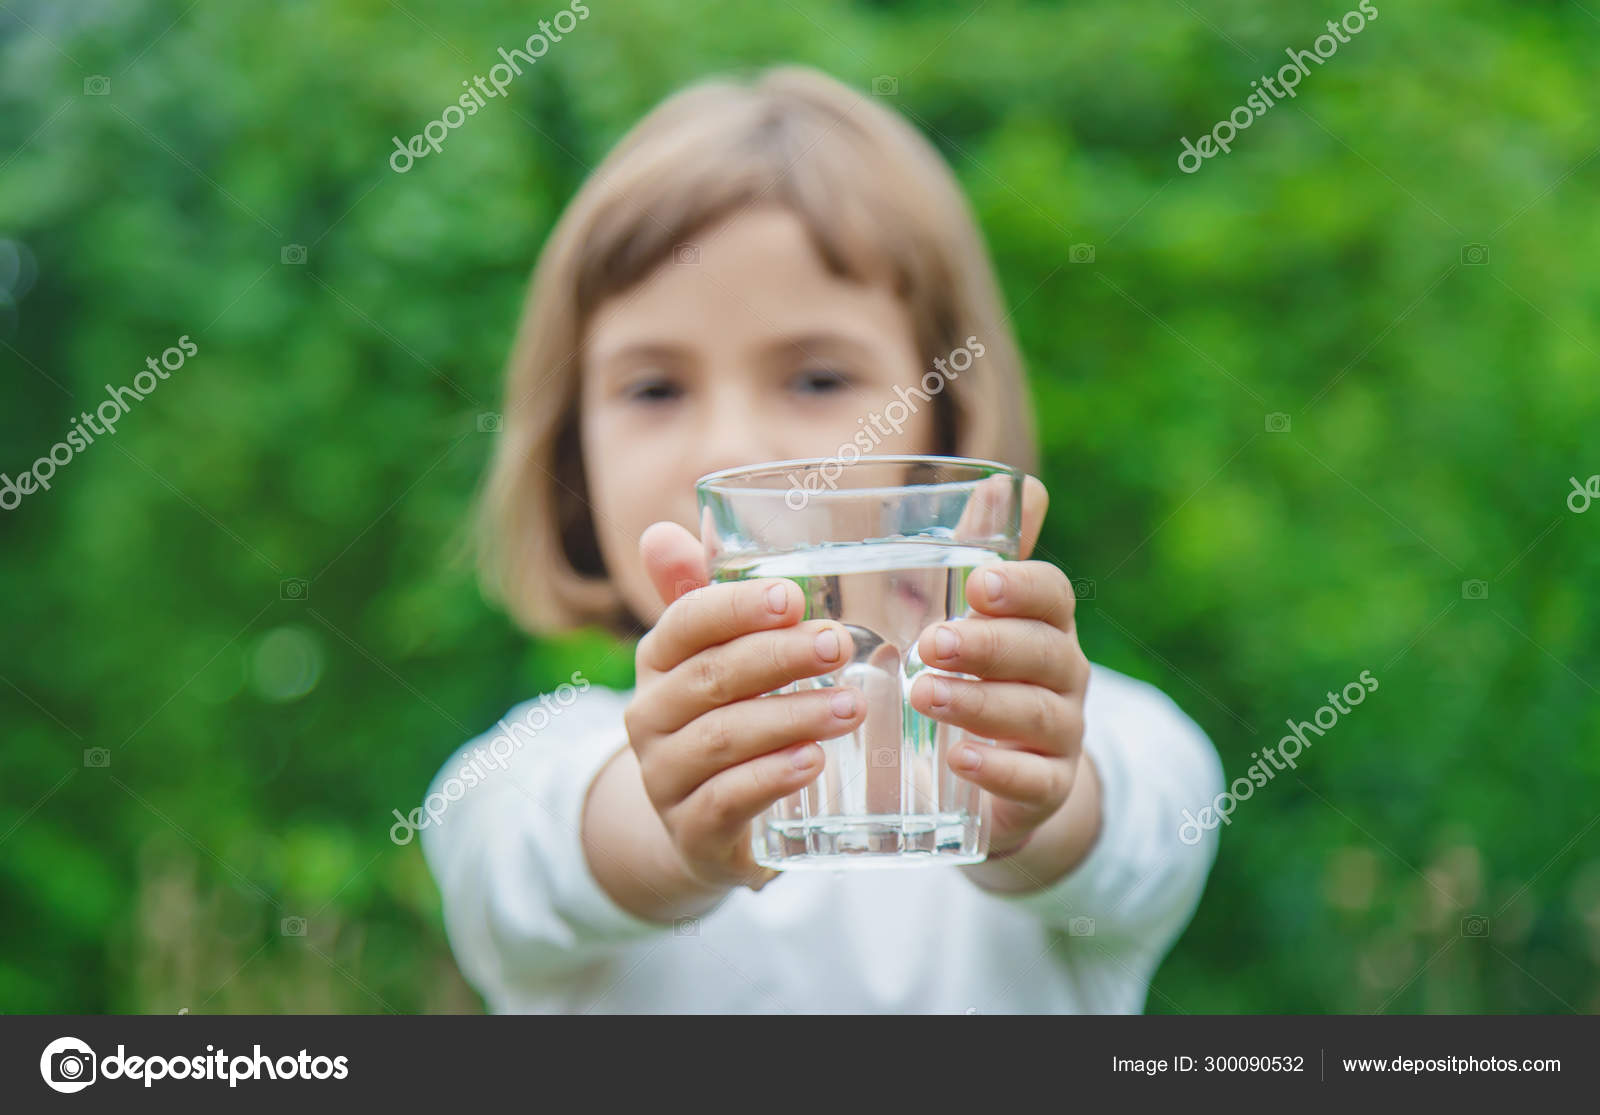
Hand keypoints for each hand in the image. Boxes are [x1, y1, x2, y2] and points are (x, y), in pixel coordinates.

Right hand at [623, 522, 864, 890]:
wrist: (703, 828)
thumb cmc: (726, 720)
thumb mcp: (718, 658)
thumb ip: (707, 595)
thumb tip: (667, 528)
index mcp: (658, 661)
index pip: (684, 622)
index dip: (735, 607)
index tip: (793, 597)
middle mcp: (650, 716)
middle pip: (711, 678)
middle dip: (778, 657)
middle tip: (840, 646)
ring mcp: (665, 778)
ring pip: (722, 739)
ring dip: (790, 717)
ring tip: (850, 706)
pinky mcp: (692, 834)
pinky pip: (726, 800)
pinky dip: (772, 778)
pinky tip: (814, 761)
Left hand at [906, 476, 1090, 858]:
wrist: (1002, 778)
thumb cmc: (977, 676)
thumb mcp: (967, 615)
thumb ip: (981, 555)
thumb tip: (1005, 484)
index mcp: (1044, 624)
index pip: (1053, 595)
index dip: (1023, 587)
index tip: (980, 584)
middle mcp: (1063, 675)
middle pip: (1044, 652)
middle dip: (990, 644)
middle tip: (933, 641)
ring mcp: (1061, 735)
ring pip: (1036, 714)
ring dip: (981, 702)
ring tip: (925, 694)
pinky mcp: (1046, 791)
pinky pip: (1035, 781)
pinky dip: (998, 769)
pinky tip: (959, 757)